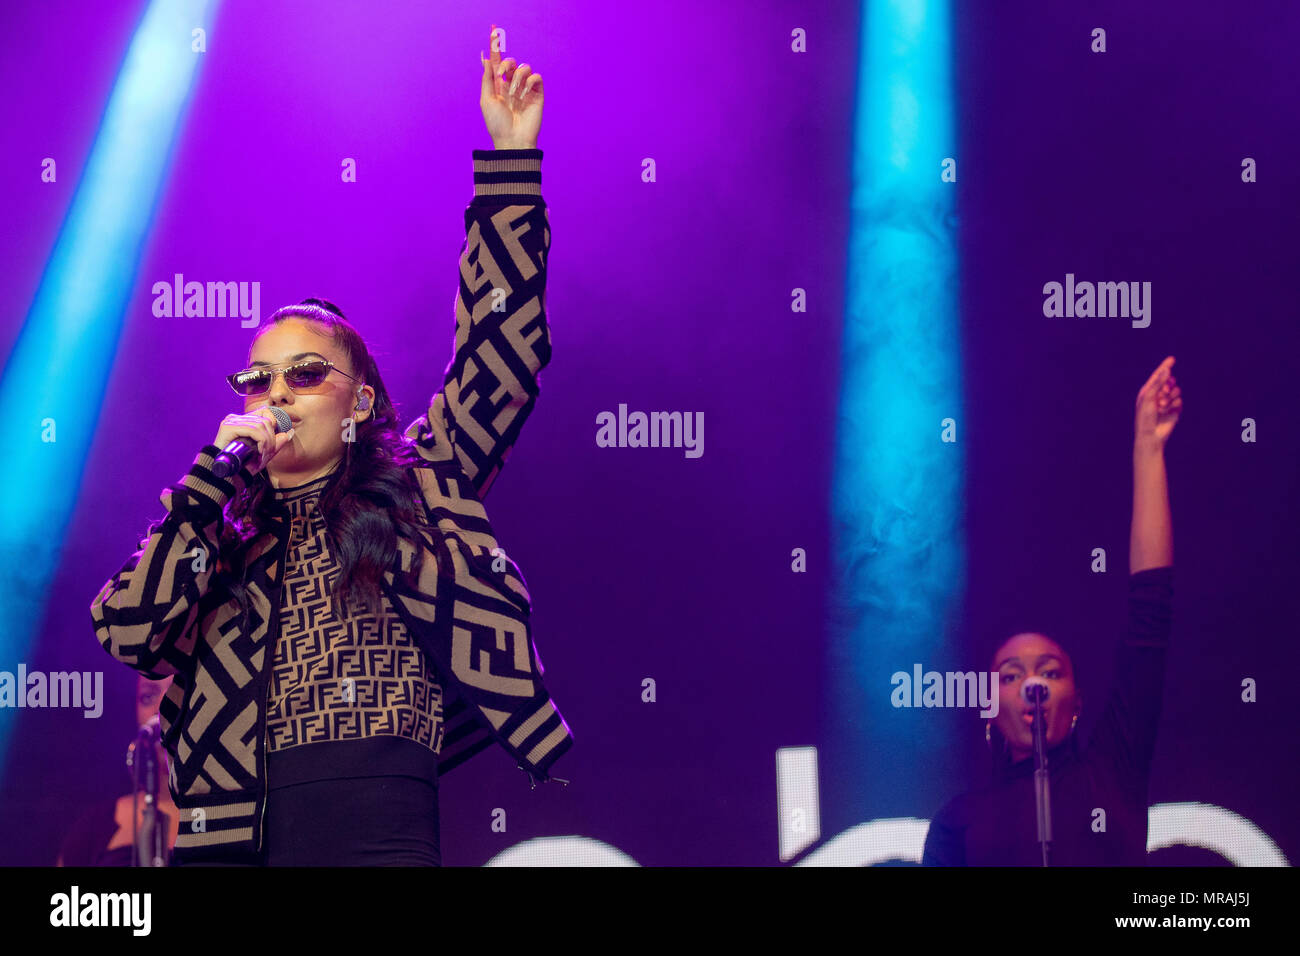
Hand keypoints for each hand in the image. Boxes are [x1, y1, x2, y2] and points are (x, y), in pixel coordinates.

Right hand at [212, 406, 294, 474]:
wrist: (223, 477)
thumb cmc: (241, 467)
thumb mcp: (263, 454)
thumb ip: (275, 443)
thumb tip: (290, 432)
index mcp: (244, 421)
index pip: (265, 412)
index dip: (274, 425)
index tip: (272, 443)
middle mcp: (236, 418)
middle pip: (266, 420)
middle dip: (272, 439)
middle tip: (267, 455)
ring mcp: (231, 421)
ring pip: (261, 425)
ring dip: (267, 443)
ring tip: (263, 457)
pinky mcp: (228, 427)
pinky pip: (253, 430)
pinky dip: (261, 442)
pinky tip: (259, 453)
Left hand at [480, 24, 542, 148]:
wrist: (513, 139)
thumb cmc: (497, 123)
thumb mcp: (486, 100)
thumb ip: (487, 78)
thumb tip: (486, 58)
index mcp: (498, 85)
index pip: (497, 62)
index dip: (495, 47)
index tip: (493, 30)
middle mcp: (511, 85)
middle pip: (511, 61)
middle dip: (506, 64)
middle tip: (502, 76)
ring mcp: (525, 89)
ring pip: (524, 68)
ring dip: (517, 78)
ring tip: (515, 95)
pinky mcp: (538, 94)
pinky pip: (536, 77)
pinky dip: (529, 83)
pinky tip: (525, 96)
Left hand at [1134, 356, 1181, 447]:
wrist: (1151, 435)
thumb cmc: (1145, 417)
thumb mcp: (1149, 398)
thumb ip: (1158, 383)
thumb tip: (1167, 370)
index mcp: (1148, 391)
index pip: (1158, 376)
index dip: (1165, 367)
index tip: (1172, 359)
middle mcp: (1158, 395)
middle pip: (1170, 381)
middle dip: (1168, 385)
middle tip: (1163, 392)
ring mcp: (1167, 402)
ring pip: (1176, 391)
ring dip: (1170, 397)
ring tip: (1162, 406)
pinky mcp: (1175, 410)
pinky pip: (1179, 401)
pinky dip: (1174, 405)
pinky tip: (1167, 412)